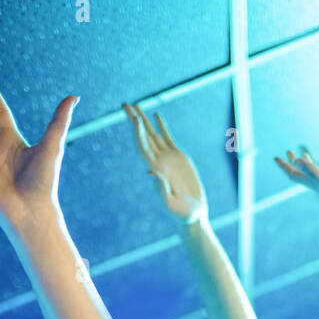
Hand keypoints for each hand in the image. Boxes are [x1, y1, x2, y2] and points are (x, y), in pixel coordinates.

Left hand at [123, 102, 206, 222]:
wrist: (193, 214)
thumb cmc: (183, 213)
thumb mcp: (171, 204)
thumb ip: (161, 190)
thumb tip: (151, 172)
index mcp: (155, 170)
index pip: (142, 147)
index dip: (137, 132)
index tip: (133, 118)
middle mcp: (158, 162)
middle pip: (143, 136)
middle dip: (134, 120)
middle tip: (124, 104)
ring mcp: (167, 159)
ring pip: (152, 134)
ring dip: (143, 120)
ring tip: (135, 105)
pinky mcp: (179, 158)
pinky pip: (167, 138)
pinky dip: (161, 126)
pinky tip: (155, 115)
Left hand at [274, 104, 318, 230]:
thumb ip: (312, 171)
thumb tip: (295, 160)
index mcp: (316, 186)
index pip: (295, 175)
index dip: (284, 166)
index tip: (275, 157)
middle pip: (303, 175)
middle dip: (294, 164)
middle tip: (288, 153)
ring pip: (318, 175)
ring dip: (310, 165)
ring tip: (306, 157)